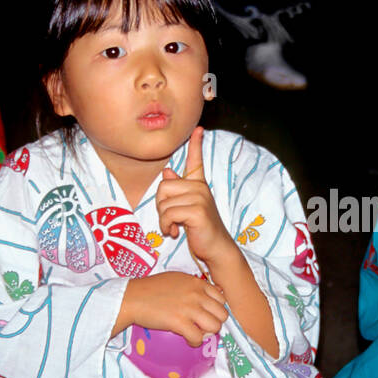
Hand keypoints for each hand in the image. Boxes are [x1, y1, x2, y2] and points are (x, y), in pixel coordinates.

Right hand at [130, 271, 227, 345]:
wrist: (132, 298)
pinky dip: (195, 342)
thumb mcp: (177, 279)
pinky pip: (198, 338)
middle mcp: (197, 295)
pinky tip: (188, 340)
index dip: (217, 309)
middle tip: (203, 326)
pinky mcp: (179, 323)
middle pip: (222, 314)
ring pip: (215, 327)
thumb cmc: (151, 288)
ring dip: (207, 333)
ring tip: (197, 333)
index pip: (221, 299)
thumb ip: (194, 286)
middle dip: (215, 322)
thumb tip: (208, 295)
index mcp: (197, 283)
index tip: (208, 315)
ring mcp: (189, 309)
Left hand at [157, 127, 235, 266]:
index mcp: (199, 185)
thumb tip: (167, 171)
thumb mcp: (187, 207)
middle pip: (163, 186)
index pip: (196, 160)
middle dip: (160, 205)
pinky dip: (166, 226)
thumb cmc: (201, 229)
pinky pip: (168, 213)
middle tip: (171, 218)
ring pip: (163, 202)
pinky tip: (174, 232)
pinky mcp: (197, 211)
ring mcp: (200, 198)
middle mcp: (200, 188)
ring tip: (174, 227)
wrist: (216, 248)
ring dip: (163, 220)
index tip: (198, 128)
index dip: (196, 144)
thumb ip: (178, 190)